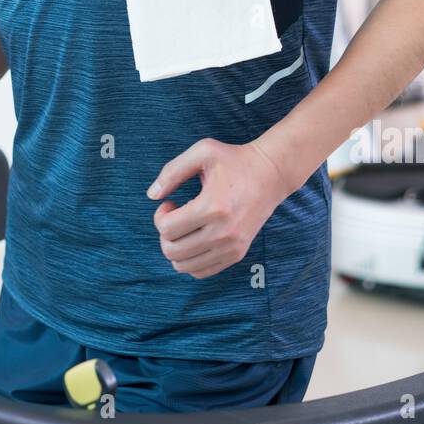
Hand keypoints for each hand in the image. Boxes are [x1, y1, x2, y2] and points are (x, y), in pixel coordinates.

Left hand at [145, 137, 287, 278]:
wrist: (271, 174)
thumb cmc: (235, 160)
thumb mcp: (202, 152)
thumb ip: (172, 171)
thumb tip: (151, 196)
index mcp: (213, 207)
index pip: (167, 229)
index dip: (160, 216)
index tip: (171, 203)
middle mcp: (223, 233)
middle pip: (172, 251)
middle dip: (164, 233)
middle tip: (176, 215)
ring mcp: (232, 247)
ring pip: (184, 266)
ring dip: (175, 248)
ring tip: (185, 227)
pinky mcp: (237, 254)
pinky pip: (201, 271)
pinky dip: (190, 259)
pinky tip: (195, 238)